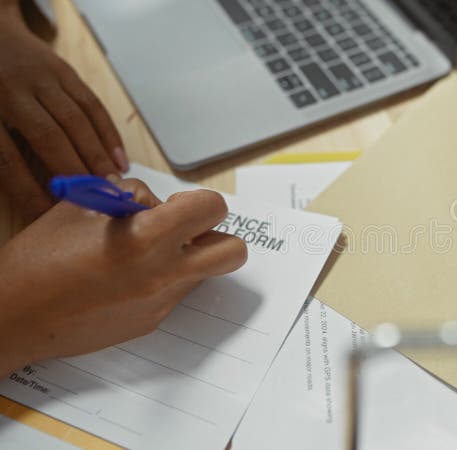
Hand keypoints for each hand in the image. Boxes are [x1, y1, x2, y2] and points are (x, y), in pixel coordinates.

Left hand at [0, 8, 127, 221]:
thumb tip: (28, 190)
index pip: (8, 159)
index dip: (30, 191)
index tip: (49, 216)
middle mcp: (14, 91)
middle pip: (49, 138)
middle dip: (75, 173)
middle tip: (95, 202)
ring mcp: (42, 78)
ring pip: (76, 122)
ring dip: (97, 156)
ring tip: (112, 185)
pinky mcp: (65, 72)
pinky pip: (92, 105)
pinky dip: (108, 134)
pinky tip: (119, 158)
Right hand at [0, 178, 246, 375]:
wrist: (14, 318)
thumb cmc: (39, 258)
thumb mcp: (82, 205)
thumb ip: (129, 196)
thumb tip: (155, 201)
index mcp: (146, 237)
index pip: (212, 208)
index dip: (201, 201)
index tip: (179, 204)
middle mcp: (163, 274)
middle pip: (232, 252)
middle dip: (217, 235)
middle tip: (185, 231)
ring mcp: (160, 303)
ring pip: (203, 273)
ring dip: (187, 258)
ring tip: (143, 253)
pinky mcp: (150, 322)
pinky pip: (175, 294)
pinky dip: (162, 280)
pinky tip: (123, 278)